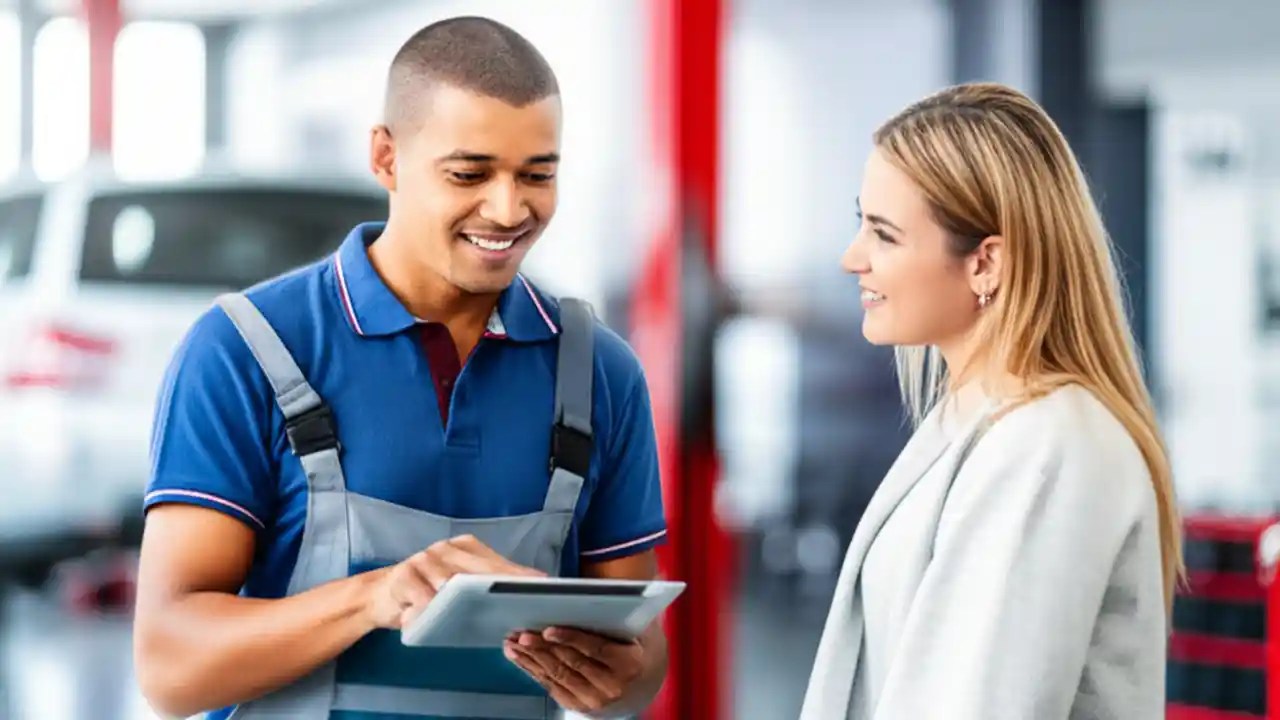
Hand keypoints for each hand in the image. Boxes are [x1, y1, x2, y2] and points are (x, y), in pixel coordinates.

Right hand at [363, 534, 544, 629]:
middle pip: (479, 569)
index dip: (519, 575)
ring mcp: (424, 558)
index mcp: (466, 549)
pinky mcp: (403, 574)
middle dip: (500, 586)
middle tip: (518, 601)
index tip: (541, 585)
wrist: (381, 597)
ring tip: (480, 610)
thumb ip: (483, 591)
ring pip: (450, 581)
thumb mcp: (456, 591)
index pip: (498, 563)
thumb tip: (522, 599)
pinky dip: (431, 607)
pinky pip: (423, 595)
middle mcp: (447, 549)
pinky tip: (437, 617)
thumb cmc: (428, 595)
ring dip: (463, 598)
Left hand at [503, 627, 646, 714]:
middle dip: (543, 648)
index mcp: (630, 664)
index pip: (596, 649)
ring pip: (557, 675)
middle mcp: (612, 686)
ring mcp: (594, 700)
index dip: (570, 638)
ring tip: (514, 643)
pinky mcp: (578, 706)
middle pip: (571, 663)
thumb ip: (617, 617)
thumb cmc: (634, 646)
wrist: (641, 682)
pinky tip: (519, 657)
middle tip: (522, 634)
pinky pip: (551, 686)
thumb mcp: (636, 629)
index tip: (549, 629)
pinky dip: (532, 670)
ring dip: (532, 658)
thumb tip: (583, 596)